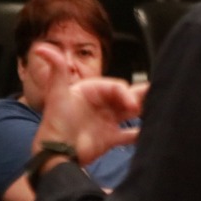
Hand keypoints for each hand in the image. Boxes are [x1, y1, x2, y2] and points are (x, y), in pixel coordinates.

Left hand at [28, 43, 145, 165]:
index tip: (131, 104)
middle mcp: (101, 103)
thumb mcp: (57, 93)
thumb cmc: (54, 123)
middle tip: (156, 97)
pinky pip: (130, 134)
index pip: (115, 87)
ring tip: (159, 110)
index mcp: (91, 90)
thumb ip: (57, 69)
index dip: (125, 94)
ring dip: (145, 111)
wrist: (55, 153)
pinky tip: (151, 133)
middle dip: (141, 97)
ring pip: (132, 113)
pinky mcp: (110, 138)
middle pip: (126, 97)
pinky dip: (140, 133)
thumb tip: (41, 47)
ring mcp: (106, 120)